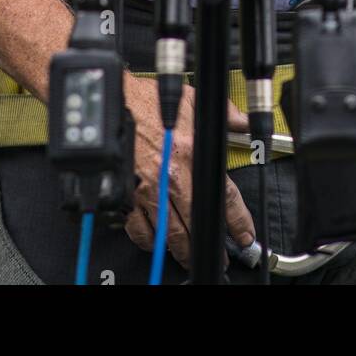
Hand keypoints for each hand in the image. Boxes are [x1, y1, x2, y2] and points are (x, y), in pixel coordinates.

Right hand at [122, 73, 254, 269]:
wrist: (111, 103)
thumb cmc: (146, 100)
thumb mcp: (190, 100)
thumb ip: (224, 113)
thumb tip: (243, 121)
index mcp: (190, 154)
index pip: (224, 196)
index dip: (238, 220)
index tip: (244, 234)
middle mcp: (170, 177)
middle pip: (196, 223)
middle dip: (210, 243)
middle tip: (219, 253)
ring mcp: (148, 189)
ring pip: (169, 233)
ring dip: (182, 249)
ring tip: (191, 256)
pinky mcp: (127, 196)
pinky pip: (139, 230)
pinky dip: (149, 241)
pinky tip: (157, 243)